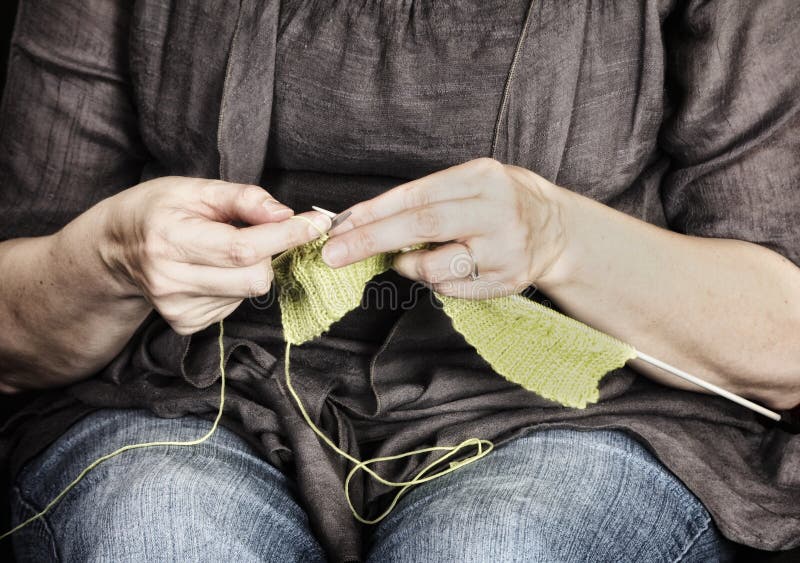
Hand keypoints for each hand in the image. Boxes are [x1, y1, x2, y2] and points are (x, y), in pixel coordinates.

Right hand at [101, 176, 329, 333]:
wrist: (116, 248)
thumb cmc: (157, 210)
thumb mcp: (195, 189)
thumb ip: (243, 198)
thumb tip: (286, 214)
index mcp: (170, 240)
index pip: (243, 248)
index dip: (287, 236)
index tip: (317, 223)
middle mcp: (170, 280)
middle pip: (254, 278)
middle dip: (270, 252)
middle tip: (259, 231)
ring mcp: (177, 308)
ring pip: (249, 293)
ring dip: (250, 268)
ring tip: (222, 248)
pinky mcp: (185, 324)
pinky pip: (235, 304)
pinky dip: (235, 284)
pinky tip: (213, 269)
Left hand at [321, 158, 565, 297]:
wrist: (555, 229)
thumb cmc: (498, 201)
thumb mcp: (469, 182)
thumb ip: (424, 199)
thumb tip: (361, 222)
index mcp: (482, 178)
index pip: (417, 196)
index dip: (373, 213)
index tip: (337, 226)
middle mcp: (497, 212)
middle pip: (423, 226)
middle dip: (370, 241)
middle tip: (333, 254)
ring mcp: (504, 250)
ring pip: (435, 267)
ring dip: (407, 266)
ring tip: (408, 258)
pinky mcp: (506, 281)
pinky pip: (451, 289)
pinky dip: (432, 281)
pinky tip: (442, 268)